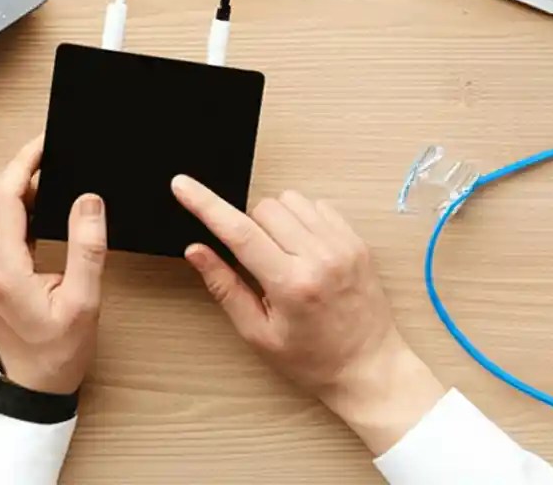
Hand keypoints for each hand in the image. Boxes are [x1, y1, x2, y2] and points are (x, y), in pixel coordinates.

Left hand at [0, 136, 107, 394]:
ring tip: (52, 178)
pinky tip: (40, 208)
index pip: (5, 195)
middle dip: (20, 169)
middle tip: (53, 156)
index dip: (24, 162)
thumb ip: (87, 246)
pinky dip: (13, 207)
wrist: (33, 386)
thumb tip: (88, 202)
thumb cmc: (57, 352)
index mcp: (3, 266)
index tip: (45, 144)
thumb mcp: (84, 300)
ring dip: (16, 187)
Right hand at [172, 175, 446, 453]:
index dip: (205, 204)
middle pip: (263, 208)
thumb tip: (196, 251)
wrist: (369, 367)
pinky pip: (318, 206)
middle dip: (249, 227)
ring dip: (276, 220)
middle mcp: (319, 258)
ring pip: (290, 200)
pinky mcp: (357, 241)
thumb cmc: (313, 359)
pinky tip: (304, 250)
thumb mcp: (258, 333)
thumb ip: (225, 287)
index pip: (239, 232)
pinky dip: (302, 219)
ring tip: (282, 255)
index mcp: (290, 285)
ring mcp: (343, 246)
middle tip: (257, 262)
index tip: (182, 185)